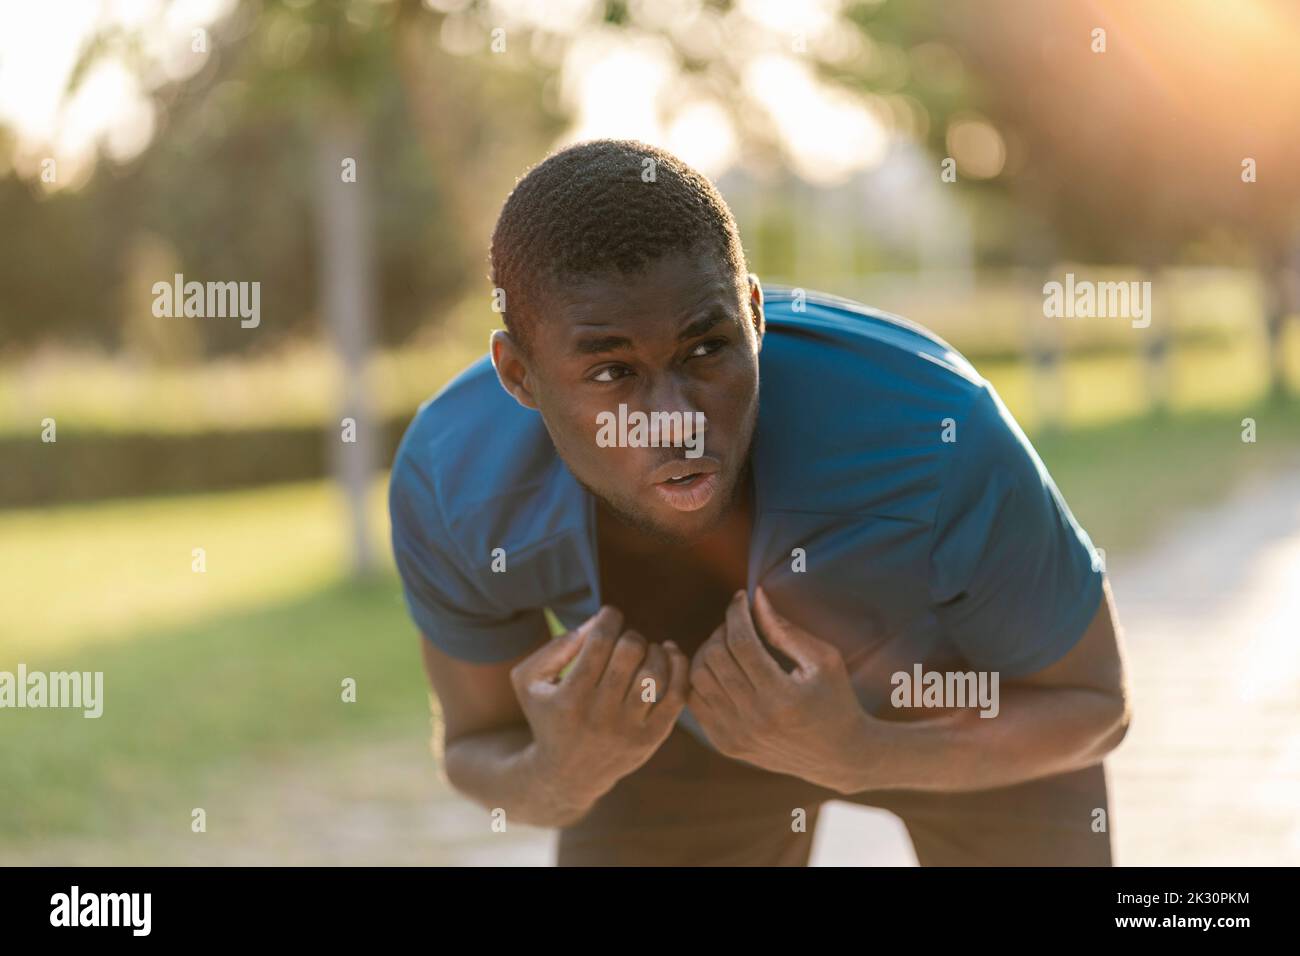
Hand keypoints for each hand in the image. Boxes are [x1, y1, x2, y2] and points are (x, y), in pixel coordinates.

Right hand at [510, 606, 688, 804]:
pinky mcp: (650, 739)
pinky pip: (676, 696)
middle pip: (630, 651)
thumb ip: (555, 647)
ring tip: (645, 650)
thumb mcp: (529, 681)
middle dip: (630, 634)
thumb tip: (597, 623)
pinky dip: (679, 667)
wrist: (566, 775)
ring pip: (655, 672)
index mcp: (570, 697)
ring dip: (654, 650)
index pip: (599, 641)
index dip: (609, 618)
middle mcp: (600, 715)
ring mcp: (628, 729)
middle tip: (626, 639)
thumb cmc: (547, 715)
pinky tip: (669, 654)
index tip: (610, 615)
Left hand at [687, 587, 871, 792]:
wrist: (839, 756)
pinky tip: (720, 667)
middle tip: (736, 622)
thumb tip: (755, 598)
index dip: (736, 613)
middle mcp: (755, 720)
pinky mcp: (727, 745)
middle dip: (722, 629)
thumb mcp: (824, 660)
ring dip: (707, 651)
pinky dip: (701, 678)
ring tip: (727, 643)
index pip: (742, 643)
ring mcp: (737, 735)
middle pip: (715, 658)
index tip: (741, 598)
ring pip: (698, 678)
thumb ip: (785, 629)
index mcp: (783, 698)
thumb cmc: (836, 699)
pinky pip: (696, 701)